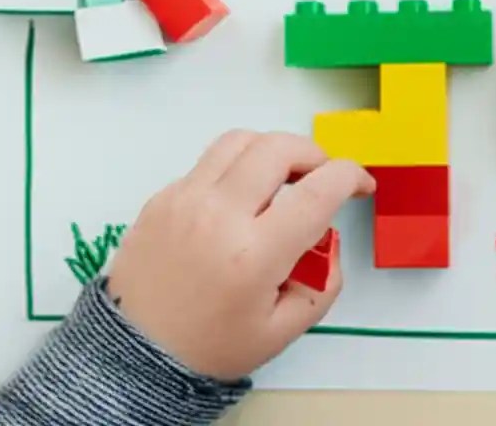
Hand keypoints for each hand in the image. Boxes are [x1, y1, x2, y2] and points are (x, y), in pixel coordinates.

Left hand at [106, 130, 374, 380]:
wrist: (135, 356)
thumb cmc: (211, 346)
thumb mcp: (285, 329)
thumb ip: (324, 281)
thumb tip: (326, 237)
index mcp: (256, 254)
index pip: (320, 189)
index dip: (352, 176)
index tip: (361, 185)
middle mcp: (219, 215)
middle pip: (279, 147)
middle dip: (315, 153)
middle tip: (323, 176)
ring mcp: (184, 200)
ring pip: (240, 140)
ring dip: (273, 149)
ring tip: (283, 176)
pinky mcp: (161, 198)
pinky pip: (208, 163)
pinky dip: (236, 170)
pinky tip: (240, 201)